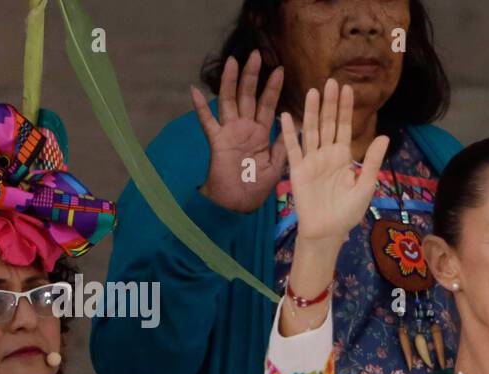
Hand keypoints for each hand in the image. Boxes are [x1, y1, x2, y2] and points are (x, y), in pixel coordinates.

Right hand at [192, 51, 287, 213]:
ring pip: (229, 101)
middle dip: (252, 75)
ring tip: (232, 60)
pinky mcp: (217, 141)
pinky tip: (194, 90)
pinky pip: (207, 122)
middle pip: (248, 96)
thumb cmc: (256, 188)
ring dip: (230, 81)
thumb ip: (282, 146)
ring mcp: (229, 132)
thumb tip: (294, 126)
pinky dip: (200, 107)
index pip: (268, 105)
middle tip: (256, 54)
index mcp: (261, 133)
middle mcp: (244, 128)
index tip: (280, 69)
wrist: (237, 204)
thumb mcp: (276, 166)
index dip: (273, 87)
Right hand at [280, 80, 388, 244]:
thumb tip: (385, 136)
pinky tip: (286, 115)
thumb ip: (371, 162)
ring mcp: (311, 161)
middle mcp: (326, 155)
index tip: (348, 88)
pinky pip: (293, 148)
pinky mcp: (298, 170)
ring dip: (312, 112)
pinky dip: (289, 132)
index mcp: (343, 157)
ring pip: (311, 131)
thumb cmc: (347, 212)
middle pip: (328, 124)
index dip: (346, 109)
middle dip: (330, 104)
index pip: (344, 127)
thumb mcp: (365, 186)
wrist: (327, 231)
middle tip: (332, 81)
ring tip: (314, 91)